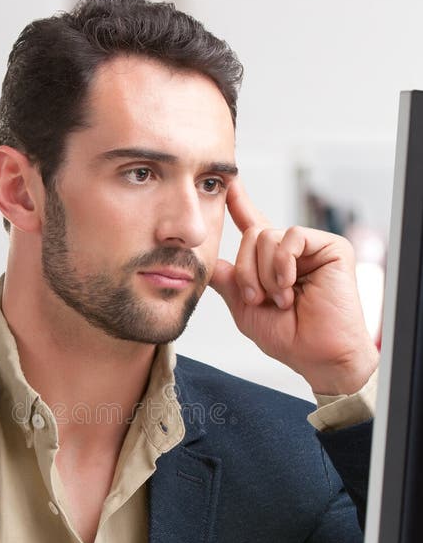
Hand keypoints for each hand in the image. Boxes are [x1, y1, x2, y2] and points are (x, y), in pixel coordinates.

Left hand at [209, 179, 378, 394]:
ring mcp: (313, 247)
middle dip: (246, 270)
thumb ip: (229, 283)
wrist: (319, 356)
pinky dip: (283, 263)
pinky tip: (290, 286)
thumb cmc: (290, 338)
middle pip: (252, 235)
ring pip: (268, 235)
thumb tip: (210, 262)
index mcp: (272, 264)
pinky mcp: (331, 247)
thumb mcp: (246, 310)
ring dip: (265, 273)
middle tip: (258, 299)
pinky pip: (292, 236)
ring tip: (281, 299)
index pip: (253, 226)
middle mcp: (292, 252)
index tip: (228, 186)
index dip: (240, 206)